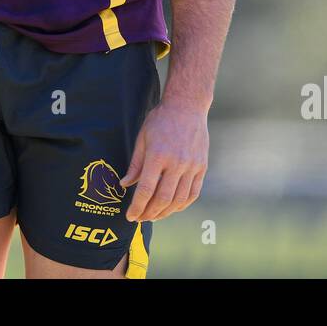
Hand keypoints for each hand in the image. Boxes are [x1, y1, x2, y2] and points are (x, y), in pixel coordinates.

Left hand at [120, 100, 208, 222]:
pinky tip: (172, 208)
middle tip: (140, 219)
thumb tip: (124, 185)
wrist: (187, 106)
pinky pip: (193, 193)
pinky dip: (182, 205)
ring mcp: (191, 166)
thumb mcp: (142, 138)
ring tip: (154, 216)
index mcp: (158, 155)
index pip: (146, 189)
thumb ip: (135, 164)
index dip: (137, 207)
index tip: (130, 216)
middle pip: (163, 199)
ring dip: (165, 212)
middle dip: (149, 213)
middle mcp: (176, 163)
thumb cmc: (160, 120)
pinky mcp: (202, 167)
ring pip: (179, 200)